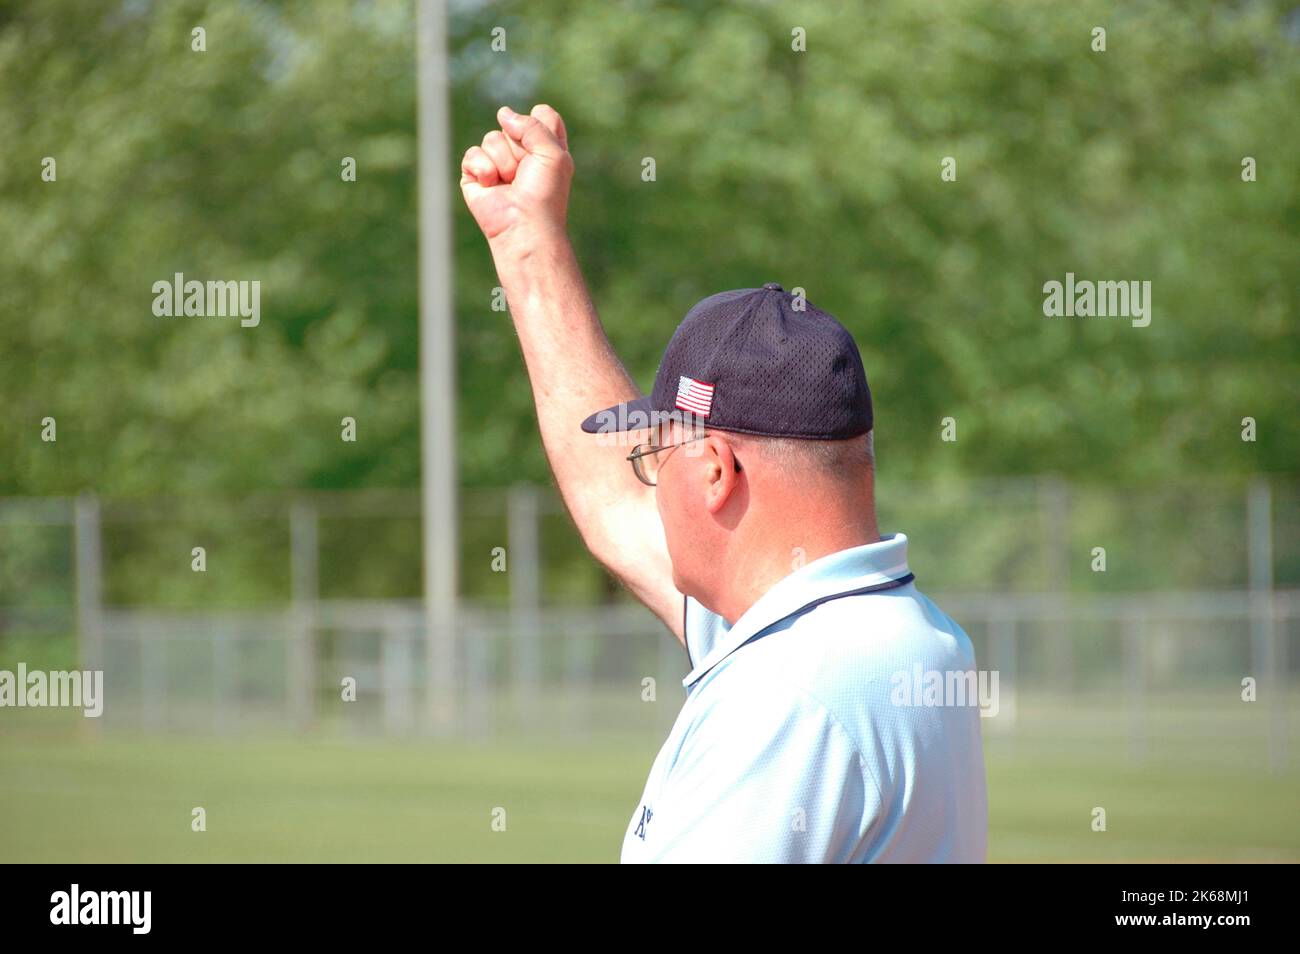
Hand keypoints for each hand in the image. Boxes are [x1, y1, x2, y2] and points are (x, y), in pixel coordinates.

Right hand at [460, 104, 572, 243]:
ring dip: (504, 162)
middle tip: (526, 173)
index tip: (544, 150)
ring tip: (510, 183)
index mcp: (546, 147)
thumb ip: (532, 124)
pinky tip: (492, 186)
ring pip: (492, 138)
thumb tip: (503, 113)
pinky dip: (484, 170)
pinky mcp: (475, 175)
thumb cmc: (544, 193)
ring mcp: (497, 163)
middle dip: (520, 148)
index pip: (541, 115)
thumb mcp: (552, 152)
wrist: (524, 225)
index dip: (540, 126)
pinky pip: (473, 154)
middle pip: (513, 124)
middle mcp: (522, 153)